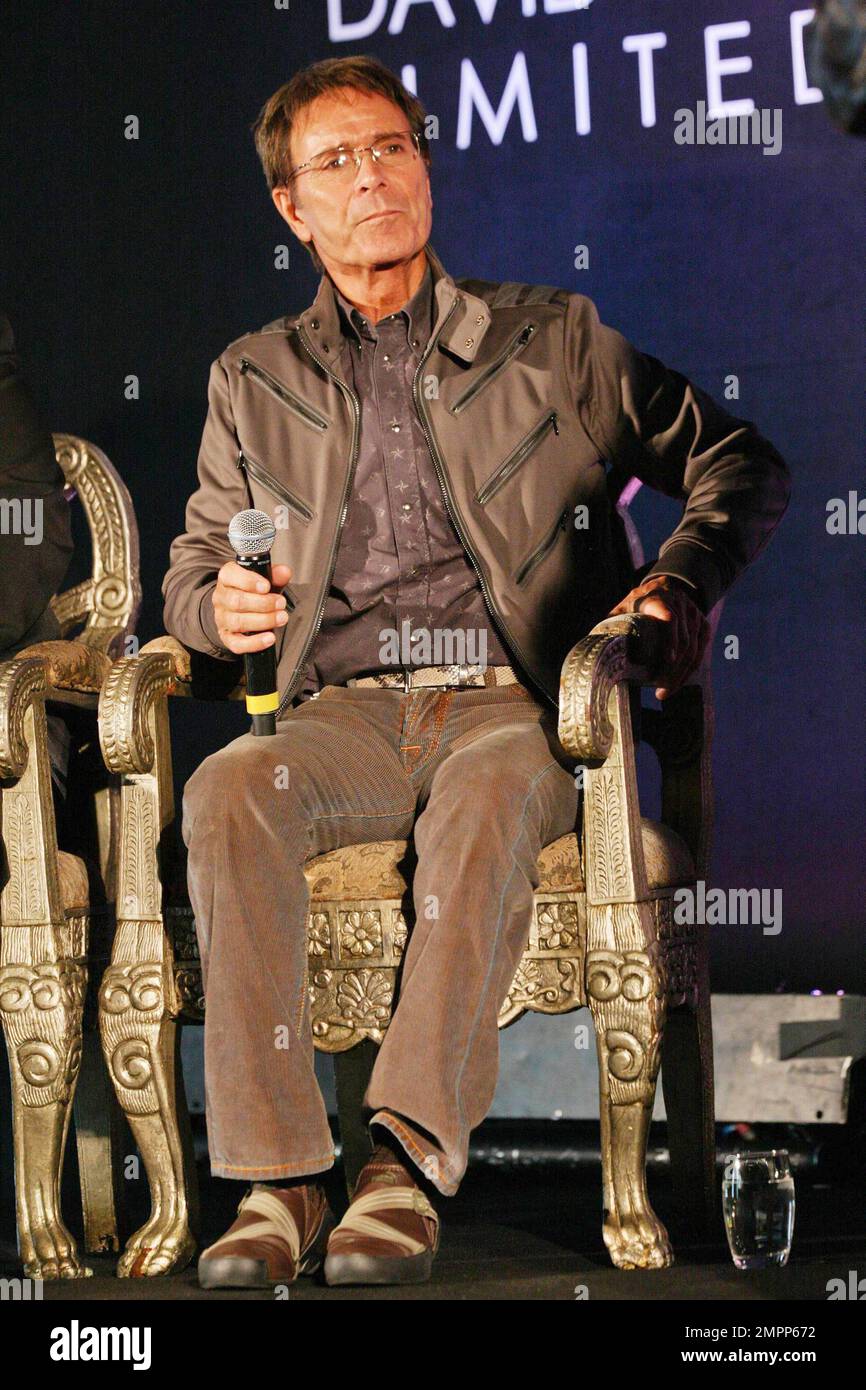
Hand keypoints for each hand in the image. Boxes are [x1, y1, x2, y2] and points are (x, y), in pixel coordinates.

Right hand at [212, 560, 292, 655]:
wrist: (243, 610)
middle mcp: (221, 598)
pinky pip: (237, 643)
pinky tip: (269, 638)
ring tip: (281, 617)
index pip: (230, 575)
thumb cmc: (254, 592)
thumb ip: (275, 575)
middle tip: (281, 603)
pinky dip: (255, 642)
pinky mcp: (227, 637)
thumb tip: (284, 572)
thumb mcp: (265, 579)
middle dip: (263, 603)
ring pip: (238, 622)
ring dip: (264, 621)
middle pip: (237, 601)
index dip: (248, 581)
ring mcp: (222, 618)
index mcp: (227, 578)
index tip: (266, 586)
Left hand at [607, 574, 709, 699]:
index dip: (669, 637)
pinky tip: (678, 682)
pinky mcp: (703, 624)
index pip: (666, 614)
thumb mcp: (624, 607)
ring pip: (692, 648)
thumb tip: (594, 645)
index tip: (667, 658)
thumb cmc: (639, 603)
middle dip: (672, 668)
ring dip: (680, 674)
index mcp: (655, 599)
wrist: (667, 586)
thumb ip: (613, 622)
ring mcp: (693, 614)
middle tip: (659, 688)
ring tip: (665, 691)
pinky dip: (690, 669)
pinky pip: (700, 650)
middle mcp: (679, 605)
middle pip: (681, 640)